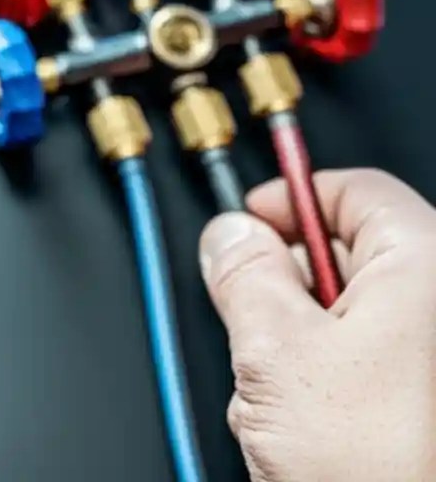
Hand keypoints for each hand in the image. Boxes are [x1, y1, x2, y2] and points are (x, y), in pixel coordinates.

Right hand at [200, 169, 435, 481]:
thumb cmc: (378, 464)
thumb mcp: (275, 350)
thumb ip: (243, 274)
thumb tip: (230, 236)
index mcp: (423, 261)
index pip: (348, 190)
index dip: (284, 202)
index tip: (244, 222)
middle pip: (343, 255)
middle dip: (281, 291)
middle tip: (251, 326)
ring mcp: (435, 353)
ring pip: (344, 318)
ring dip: (294, 351)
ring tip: (282, 400)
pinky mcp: (425, 400)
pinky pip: (364, 366)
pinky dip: (321, 387)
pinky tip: (307, 428)